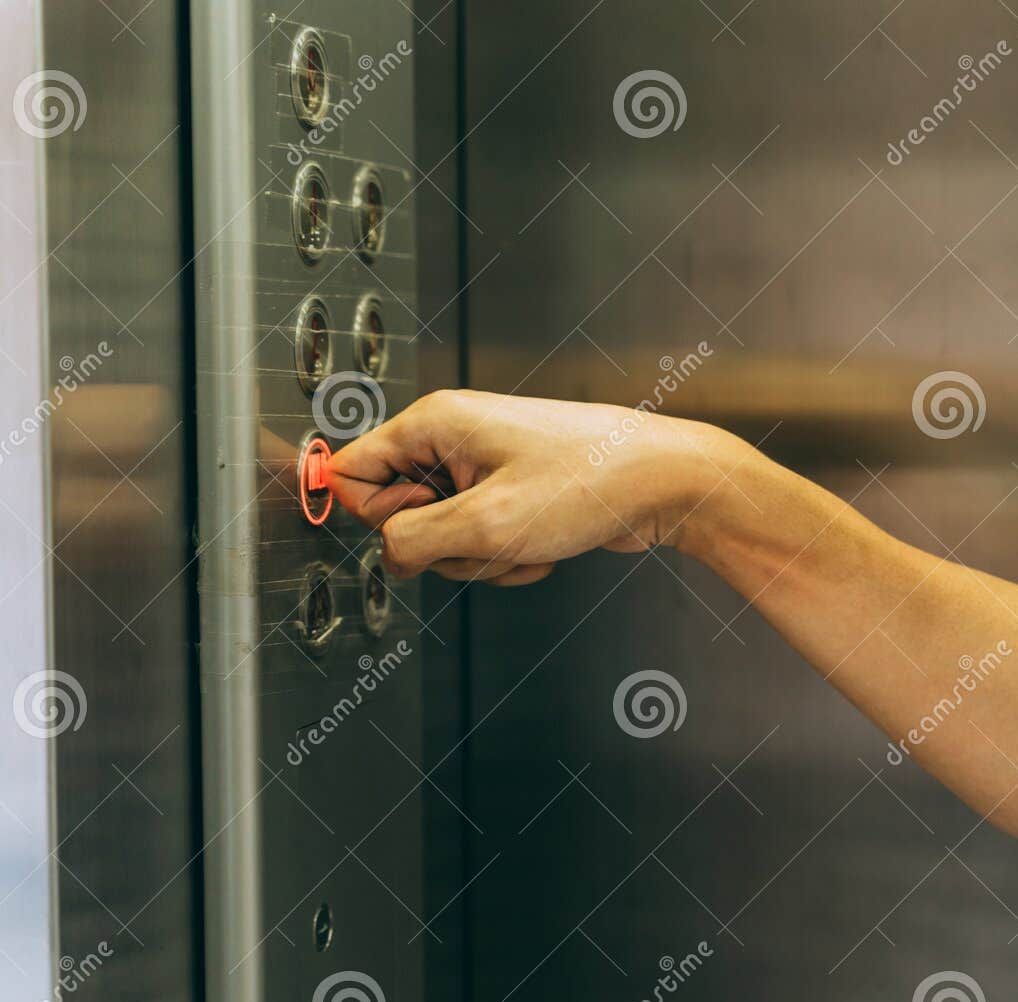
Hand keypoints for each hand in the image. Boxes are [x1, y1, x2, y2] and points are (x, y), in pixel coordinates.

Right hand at [327, 390, 724, 584]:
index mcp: (433, 424)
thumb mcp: (487, 524)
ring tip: (527, 542)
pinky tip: (544, 550)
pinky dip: (508, 557)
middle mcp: (453, 438)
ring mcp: (483, 467)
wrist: (664, 484)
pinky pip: (480, 542)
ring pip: (443, 538)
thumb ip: (413, 542)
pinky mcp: (510, 493)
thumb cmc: (591, 482)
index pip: (349, 474)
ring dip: (483, 558)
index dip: (379, 518)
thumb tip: (386, 554)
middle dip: (444, 547)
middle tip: (490, 536)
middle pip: (398, 516)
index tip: (427, 528)